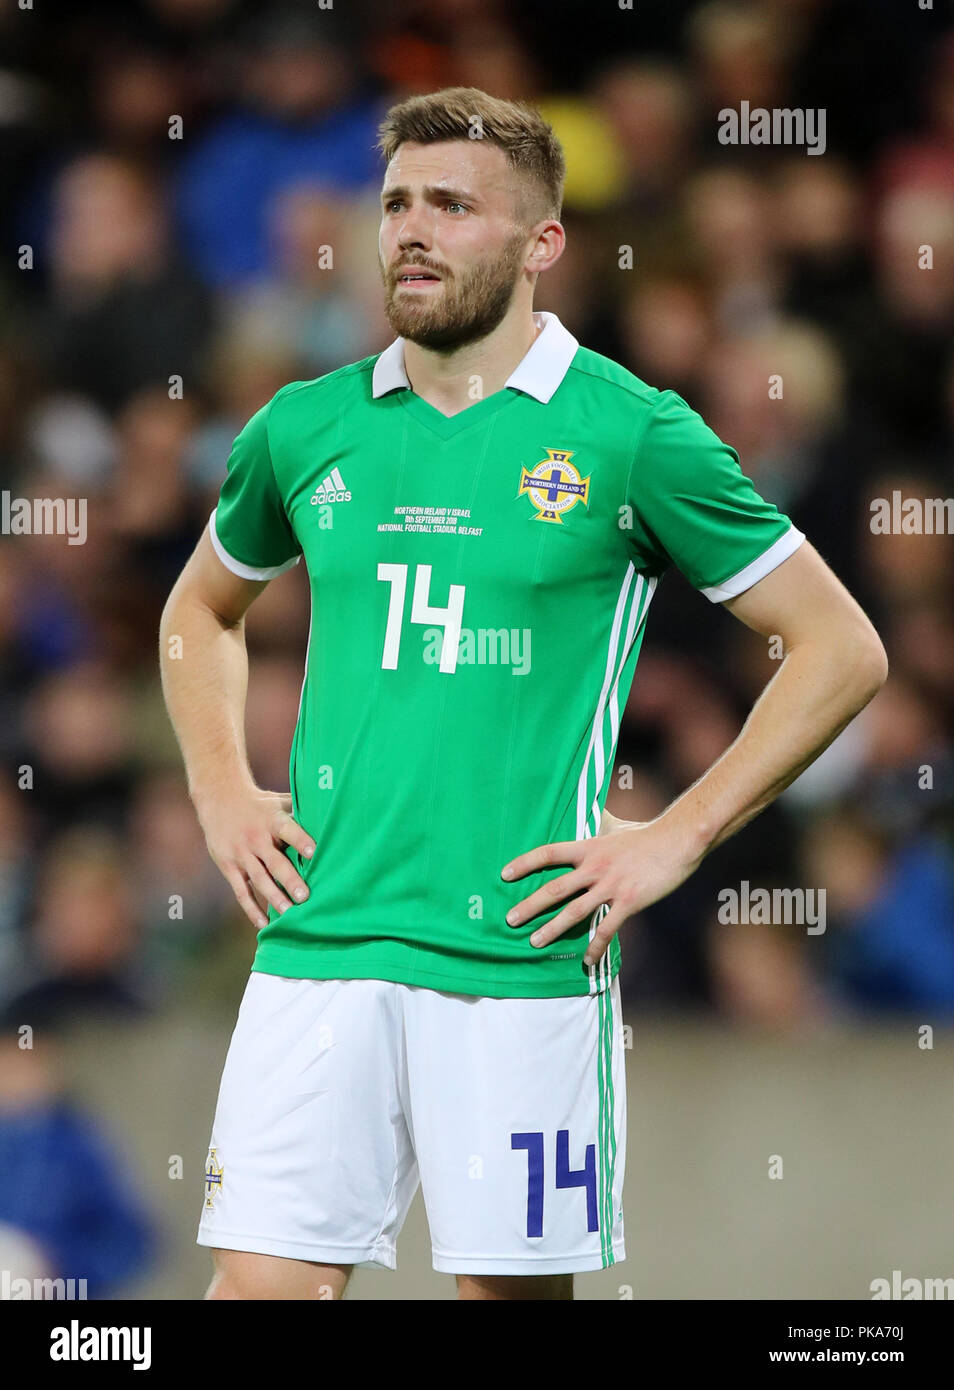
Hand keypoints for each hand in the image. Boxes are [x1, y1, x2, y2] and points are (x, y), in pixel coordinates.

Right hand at [194, 786, 315, 928]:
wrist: (219, 800)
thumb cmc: (260, 804)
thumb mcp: (278, 801)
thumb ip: (300, 809)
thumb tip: (332, 812)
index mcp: (272, 819)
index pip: (287, 829)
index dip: (300, 840)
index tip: (314, 853)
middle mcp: (256, 838)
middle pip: (274, 862)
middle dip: (289, 880)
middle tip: (305, 897)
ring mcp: (241, 854)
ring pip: (259, 879)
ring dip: (274, 897)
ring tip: (289, 914)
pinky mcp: (229, 867)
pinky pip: (241, 891)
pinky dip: (252, 909)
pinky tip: (264, 924)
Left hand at [500, 810, 705, 968]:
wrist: (677, 841)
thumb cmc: (646, 833)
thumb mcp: (616, 825)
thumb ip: (599, 820)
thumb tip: (591, 808)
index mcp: (588, 848)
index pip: (548, 854)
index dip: (525, 863)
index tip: (504, 874)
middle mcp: (594, 867)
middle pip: (554, 889)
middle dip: (529, 906)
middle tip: (509, 920)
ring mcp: (611, 886)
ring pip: (574, 912)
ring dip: (552, 929)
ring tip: (534, 942)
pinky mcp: (628, 901)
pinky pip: (606, 929)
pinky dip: (594, 947)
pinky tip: (586, 960)